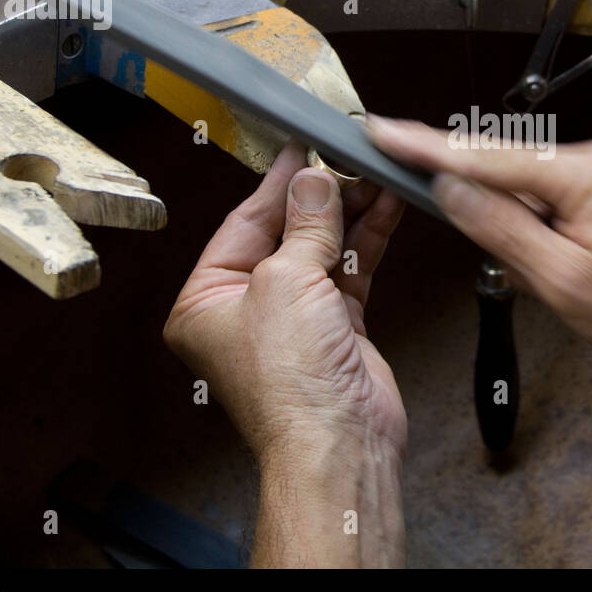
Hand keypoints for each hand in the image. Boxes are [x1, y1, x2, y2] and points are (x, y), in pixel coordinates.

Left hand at [163, 144, 406, 461]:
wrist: (339, 442)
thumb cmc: (290, 385)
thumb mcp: (286, 281)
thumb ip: (306, 225)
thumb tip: (314, 182)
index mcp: (206, 302)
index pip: (241, 224)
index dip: (276, 184)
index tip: (302, 149)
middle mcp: (246, 310)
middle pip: (284, 233)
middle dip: (319, 197)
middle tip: (345, 159)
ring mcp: (293, 320)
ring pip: (322, 249)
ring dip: (350, 213)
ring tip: (372, 176)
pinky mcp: (336, 329)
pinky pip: (350, 271)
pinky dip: (368, 240)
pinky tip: (385, 209)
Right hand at [366, 116, 591, 376]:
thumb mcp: (563, 282)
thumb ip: (501, 229)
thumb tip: (450, 188)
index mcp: (585, 174)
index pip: (485, 155)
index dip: (425, 146)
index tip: (381, 130)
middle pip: (510, 168)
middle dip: (485, 208)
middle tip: (489, 253)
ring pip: (537, 188)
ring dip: (523, 229)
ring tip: (554, 282)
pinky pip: (565, 197)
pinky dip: (548, 228)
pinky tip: (564, 267)